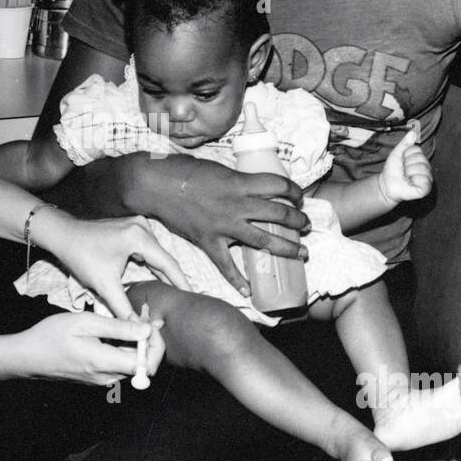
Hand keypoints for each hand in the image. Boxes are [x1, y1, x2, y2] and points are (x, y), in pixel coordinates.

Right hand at [16, 311, 164, 386]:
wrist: (29, 356)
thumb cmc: (52, 335)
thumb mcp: (85, 322)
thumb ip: (118, 328)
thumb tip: (147, 330)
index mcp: (103, 362)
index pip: (146, 364)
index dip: (155, 345)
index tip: (150, 325)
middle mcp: (106, 377)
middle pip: (143, 366)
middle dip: (147, 342)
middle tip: (140, 318)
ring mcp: (102, 381)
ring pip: (132, 365)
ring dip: (136, 346)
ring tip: (125, 323)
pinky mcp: (97, 379)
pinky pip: (119, 366)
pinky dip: (123, 350)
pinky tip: (113, 334)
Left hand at [35, 209, 188, 319]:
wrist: (63, 235)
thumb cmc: (81, 256)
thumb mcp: (104, 285)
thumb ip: (124, 307)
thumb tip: (140, 327)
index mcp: (139, 237)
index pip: (168, 264)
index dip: (182, 283)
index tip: (194, 298)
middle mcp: (143, 227)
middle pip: (164, 259)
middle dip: (173, 280)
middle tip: (186, 300)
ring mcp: (138, 225)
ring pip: (156, 256)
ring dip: (162, 274)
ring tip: (176, 293)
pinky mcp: (132, 228)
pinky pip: (148, 251)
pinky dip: (152, 265)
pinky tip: (158, 280)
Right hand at [136, 155, 307, 294]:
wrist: (154, 185)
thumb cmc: (182, 170)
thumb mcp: (217, 169)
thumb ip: (236, 181)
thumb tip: (251, 187)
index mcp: (239, 182)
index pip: (278, 184)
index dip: (294, 190)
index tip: (299, 195)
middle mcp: (236, 205)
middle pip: (278, 212)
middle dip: (298, 219)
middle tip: (306, 225)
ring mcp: (223, 226)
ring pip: (263, 239)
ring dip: (287, 247)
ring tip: (302, 252)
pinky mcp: (208, 242)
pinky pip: (226, 266)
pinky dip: (238, 280)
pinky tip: (249, 291)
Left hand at [376, 122, 431, 203]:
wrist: (386, 185)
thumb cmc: (393, 170)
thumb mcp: (397, 153)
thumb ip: (405, 142)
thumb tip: (413, 132)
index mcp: (421, 159)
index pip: (417, 149)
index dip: (406, 155)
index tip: (402, 161)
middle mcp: (426, 168)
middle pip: (420, 158)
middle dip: (407, 164)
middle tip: (403, 170)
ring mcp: (427, 178)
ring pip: (421, 168)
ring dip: (409, 173)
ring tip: (406, 177)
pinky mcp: (425, 188)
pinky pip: (424, 180)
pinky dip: (414, 180)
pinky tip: (410, 183)